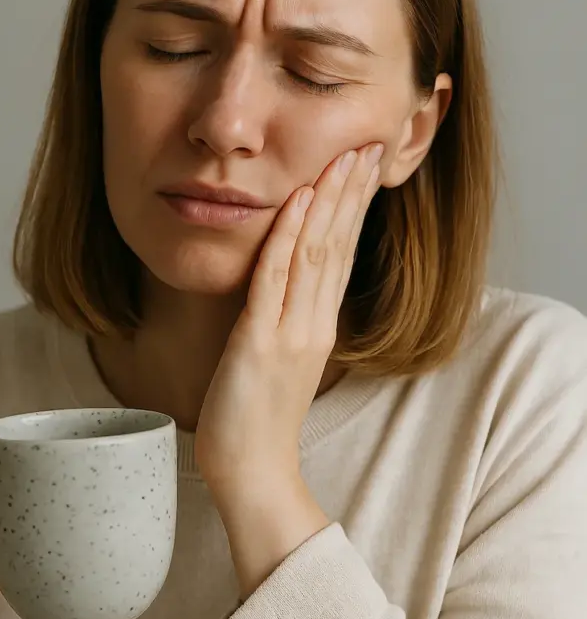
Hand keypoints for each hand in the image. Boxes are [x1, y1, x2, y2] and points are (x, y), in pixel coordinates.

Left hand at [194, 143, 382, 588]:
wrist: (252, 473)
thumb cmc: (258, 421)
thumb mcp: (282, 362)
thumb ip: (290, 323)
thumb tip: (287, 290)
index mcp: (318, 326)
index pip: (342, 255)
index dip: (353, 208)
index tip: (362, 167)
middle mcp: (313, 323)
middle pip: (338, 245)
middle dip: (350, 192)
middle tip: (367, 145)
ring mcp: (291, 332)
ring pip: (316, 254)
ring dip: (328, 202)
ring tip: (343, 158)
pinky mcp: (261, 344)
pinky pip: (276, 280)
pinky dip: (287, 237)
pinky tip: (297, 202)